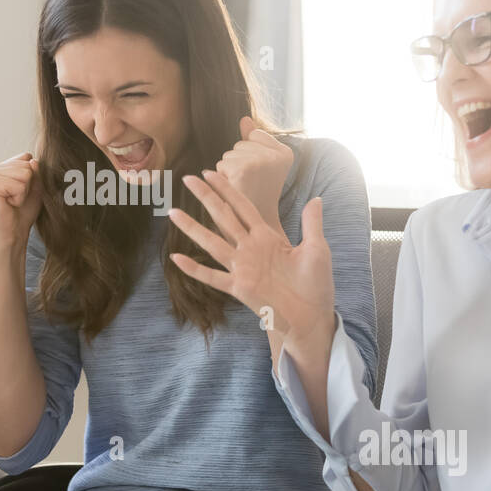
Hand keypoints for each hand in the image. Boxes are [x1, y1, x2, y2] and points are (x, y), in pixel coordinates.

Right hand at [0, 152, 42, 254]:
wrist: (12, 234)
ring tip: (12, 201)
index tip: (20, 192)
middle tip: (15, 199)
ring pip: (25, 172)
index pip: (27, 157)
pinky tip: (8, 204)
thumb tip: (31, 159)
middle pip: (27, 164)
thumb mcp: (35, 187)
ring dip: (23, 191)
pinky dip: (19, 197)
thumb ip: (35, 171)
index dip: (31, 177)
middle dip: (28, 184)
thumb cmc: (21, 213)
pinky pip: (20, 184)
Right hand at [169, 169, 333, 351]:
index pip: (243, 207)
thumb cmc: (315, 285)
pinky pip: (212, 276)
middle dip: (206, 198)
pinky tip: (177, 258)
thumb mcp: (317, 249)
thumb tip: (316, 199)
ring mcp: (242, 268)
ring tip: (173, 212)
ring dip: (192, 228)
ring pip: (212, 243)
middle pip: (223, 217)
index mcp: (267, 237)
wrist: (311, 317)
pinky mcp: (239, 288)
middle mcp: (250, 249)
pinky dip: (194, 268)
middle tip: (187, 179)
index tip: (210, 173)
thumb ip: (312, 223)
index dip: (227, 189)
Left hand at [213, 116, 293, 234]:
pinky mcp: (243, 170)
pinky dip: (221, 180)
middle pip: (239, 144)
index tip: (261, 177)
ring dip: (229, 174)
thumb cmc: (258, 200)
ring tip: (244, 192)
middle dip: (238, 165)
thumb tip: (244, 119)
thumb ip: (255, 141)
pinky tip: (234, 194)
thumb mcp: (263, 168)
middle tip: (251, 187)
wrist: (258, 233)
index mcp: (286, 153)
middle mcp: (277, 155)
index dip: (250, 157)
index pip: (253, 134)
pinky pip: (220, 166)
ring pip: (227, 156)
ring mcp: (261, 162)